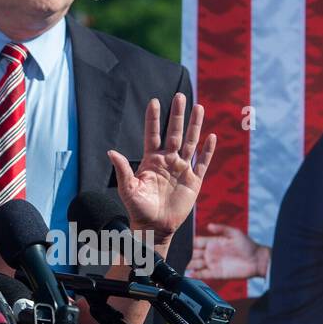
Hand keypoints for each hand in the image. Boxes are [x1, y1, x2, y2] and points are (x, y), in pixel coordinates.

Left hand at [109, 92, 216, 243]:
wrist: (154, 227)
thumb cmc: (138, 209)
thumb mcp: (128, 189)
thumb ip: (122, 170)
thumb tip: (111, 152)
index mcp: (151, 160)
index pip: (153, 135)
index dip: (154, 119)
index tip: (155, 101)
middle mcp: (167, 161)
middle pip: (174, 133)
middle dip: (177, 115)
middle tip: (179, 96)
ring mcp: (181, 169)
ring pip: (191, 143)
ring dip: (195, 126)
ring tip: (199, 107)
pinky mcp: (193, 181)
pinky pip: (202, 163)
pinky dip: (207, 150)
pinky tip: (211, 136)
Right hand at [188, 223, 269, 280]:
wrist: (256, 260)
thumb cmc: (248, 245)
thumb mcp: (235, 233)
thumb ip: (221, 229)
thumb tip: (208, 225)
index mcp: (213, 242)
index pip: (197, 242)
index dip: (189, 243)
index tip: (182, 243)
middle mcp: (211, 253)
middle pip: (193, 254)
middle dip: (186, 254)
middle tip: (177, 255)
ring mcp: (213, 263)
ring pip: (196, 264)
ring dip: (188, 265)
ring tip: (181, 265)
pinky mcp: (216, 273)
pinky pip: (203, 274)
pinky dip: (196, 275)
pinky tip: (190, 274)